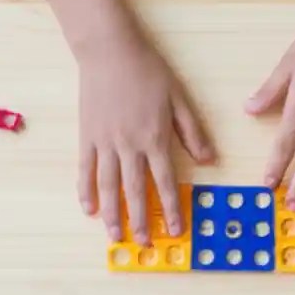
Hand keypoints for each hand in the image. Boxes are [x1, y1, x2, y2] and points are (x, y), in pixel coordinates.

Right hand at [77, 33, 214, 244]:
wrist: (109, 50)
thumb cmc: (148, 70)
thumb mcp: (178, 98)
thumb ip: (192, 132)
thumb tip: (209, 160)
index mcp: (155, 137)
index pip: (165, 181)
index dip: (172, 208)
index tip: (176, 230)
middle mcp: (129, 146)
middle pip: (136, 191)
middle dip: (141, 221)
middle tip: (144, 245)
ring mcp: (105, 142)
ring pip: (108, 186)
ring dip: (113, 214)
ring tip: (115, 237)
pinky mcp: (87, 136)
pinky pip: (85, 169)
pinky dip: (86, 191)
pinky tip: (89, 209)